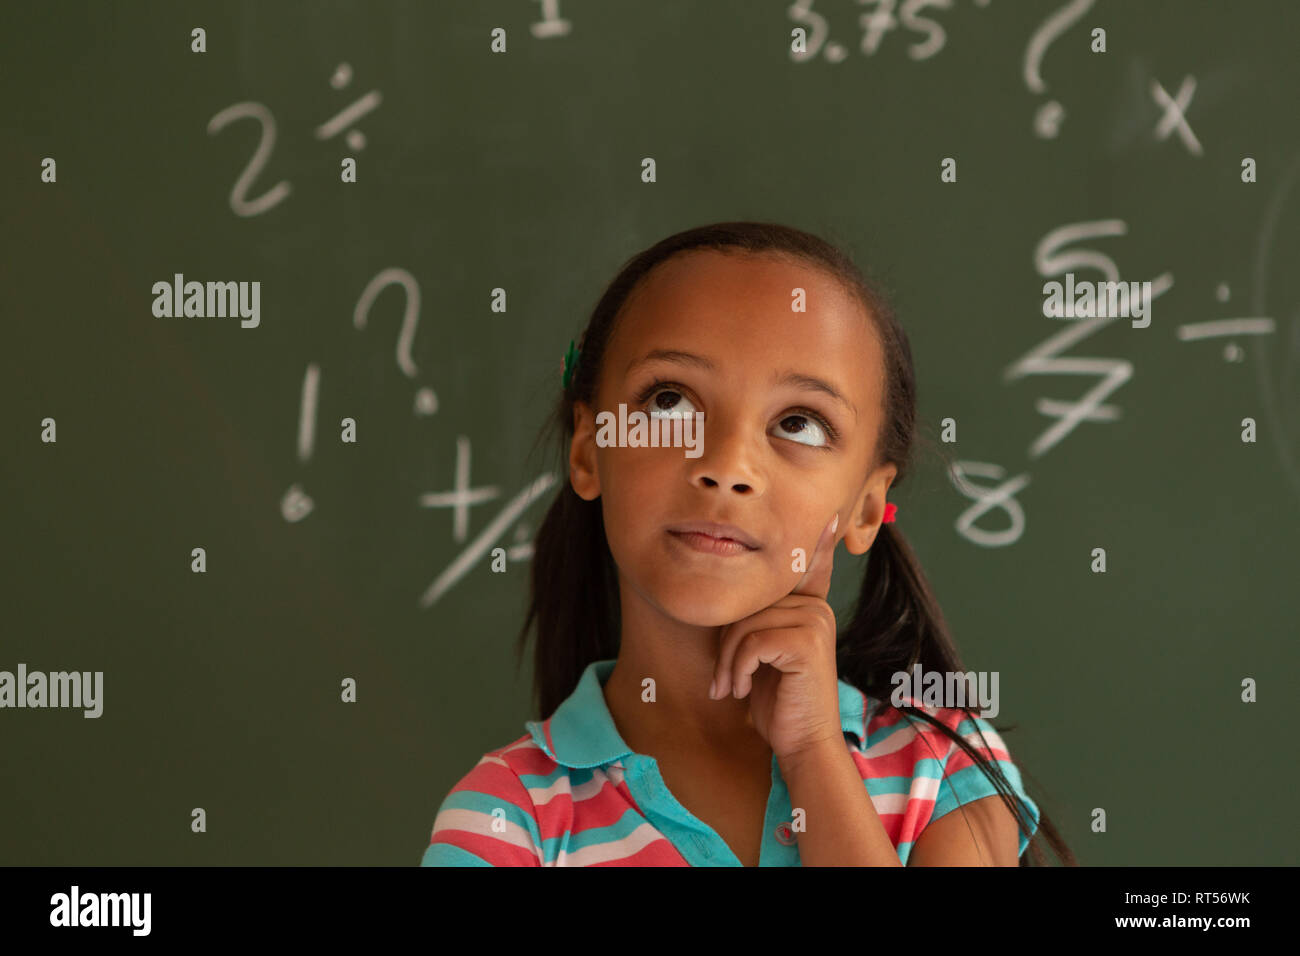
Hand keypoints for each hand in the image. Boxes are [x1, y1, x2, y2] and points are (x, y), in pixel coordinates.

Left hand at [710, 512, 843, 762]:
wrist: (800, 743)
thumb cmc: (776, 701)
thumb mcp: (764, 655)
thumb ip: (759, 624)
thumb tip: (735, 589)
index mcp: (809, 608)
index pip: (807, 568)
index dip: (816, 542)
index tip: (827, 514)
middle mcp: (816, 608)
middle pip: (748, 603)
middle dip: (727, 645)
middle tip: (724, 680)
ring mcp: (815, 622)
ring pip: (745, 624)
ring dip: (728, 662)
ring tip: (730, 688)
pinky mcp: (807, 641)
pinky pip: (752, 641)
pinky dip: (738, 668)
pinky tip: (742, 690)